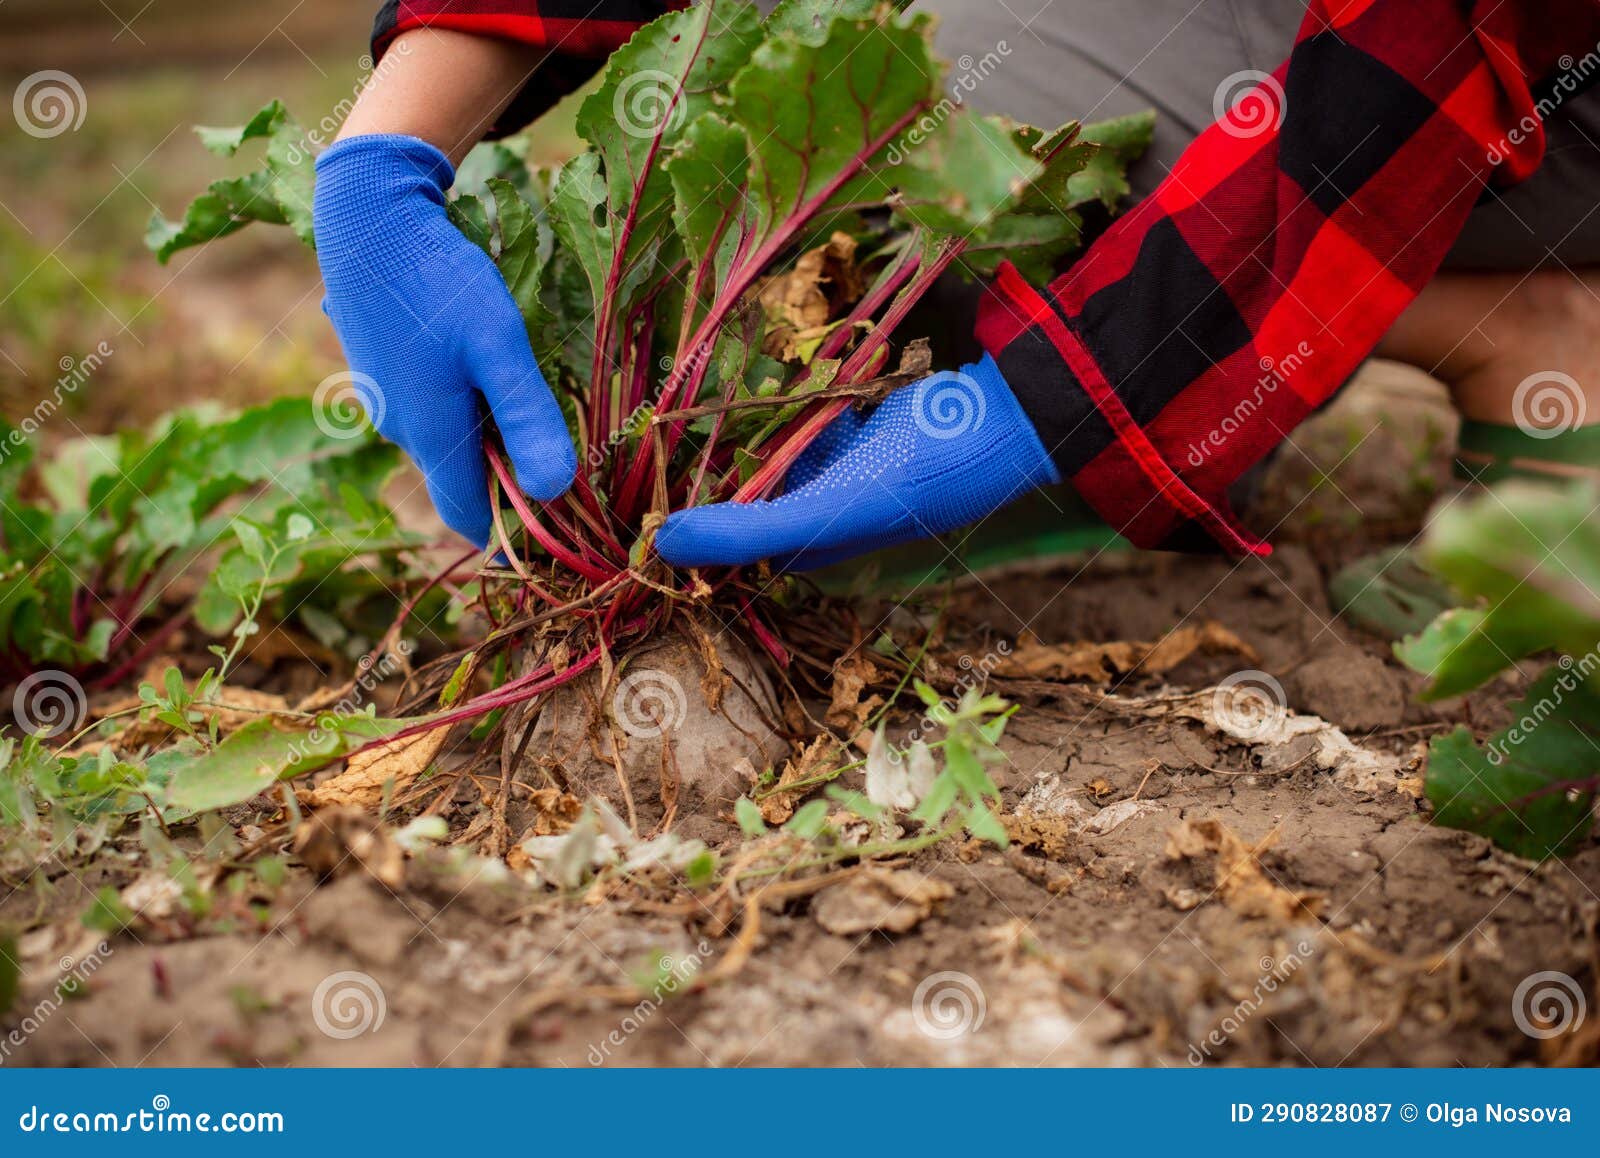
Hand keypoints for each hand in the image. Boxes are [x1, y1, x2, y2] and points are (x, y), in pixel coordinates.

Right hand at [312, 134, 574, 545]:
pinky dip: (461, 401)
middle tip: (560, 458)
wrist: (366, 218)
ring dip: (485, 434)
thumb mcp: (500, 347)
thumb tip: (553, 493)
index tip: (550, 537)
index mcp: (432, 437)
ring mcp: (383, 399)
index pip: (467, 518)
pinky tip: (482, 361)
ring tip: (527, 402)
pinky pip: (428, 404)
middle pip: (461, 477)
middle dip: (507, 480)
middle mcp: (400, 430)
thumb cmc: (437, 282)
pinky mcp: (379, 368)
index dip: (508, 537)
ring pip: (445, 437)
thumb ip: (528, 418)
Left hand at [655, 354, 1060, 569]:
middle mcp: (826, 506)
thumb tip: (660, 544)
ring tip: (722, 382)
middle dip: (717, 450)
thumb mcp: (828, 509)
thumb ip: (746, 529)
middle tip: (670, 413)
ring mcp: (845, 459)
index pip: (731, 538)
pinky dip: (799, 384)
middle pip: (747, 482)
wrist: (1009, 414)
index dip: (691, 515)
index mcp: (816, 544)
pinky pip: (808, 402)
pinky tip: (792, 362)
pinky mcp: (863, 415)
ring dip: (755, 411)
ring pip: (774, 438)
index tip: (645, 479)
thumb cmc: (922, 475)